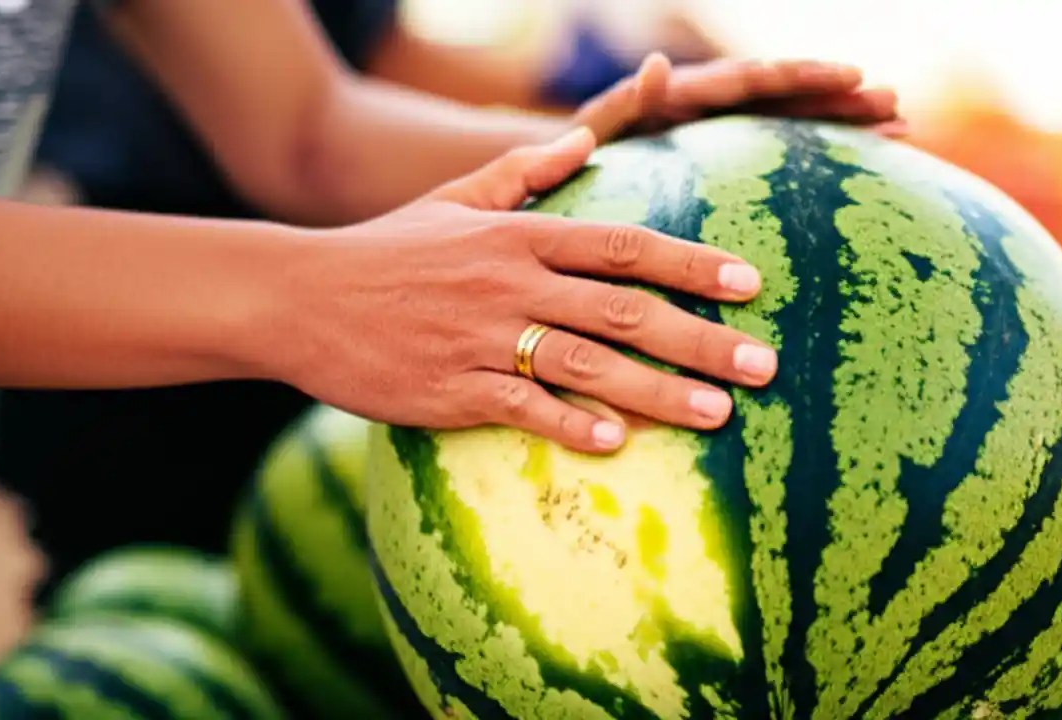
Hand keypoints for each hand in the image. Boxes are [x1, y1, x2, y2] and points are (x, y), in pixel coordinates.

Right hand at [276, 128, 777, 452]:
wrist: (297, 297)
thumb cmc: (385, 250)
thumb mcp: (454, 199)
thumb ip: (525, 171)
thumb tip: (586, 138)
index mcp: (517, 235)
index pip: (621, 246)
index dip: (690, 264)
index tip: (749, 283)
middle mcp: (510, 282)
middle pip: (622, 309)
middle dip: (701, 337)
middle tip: (764, 363)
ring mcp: (481, 338)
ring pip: (587, 364)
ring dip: (659, 391)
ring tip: (719, 413)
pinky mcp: (450, 389)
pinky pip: (522, 408)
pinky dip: (572, 424)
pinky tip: (619, 443)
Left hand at [571, 53, 906, 142]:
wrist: (580, 160)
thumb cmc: (583, 150)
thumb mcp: (599, 127)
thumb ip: (624, 103)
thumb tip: (655, 66)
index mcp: (688, 94)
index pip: (754, 80)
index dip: (802, 76)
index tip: (850, 74)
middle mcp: (716, 101)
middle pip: (788, 94)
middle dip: (841, 97)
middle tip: (894, 101)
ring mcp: (728, 124)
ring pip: (797, 117)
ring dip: (847, 119)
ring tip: (901, 122)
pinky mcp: (733, 147)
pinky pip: (786, 143)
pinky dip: (825, 144)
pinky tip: (871, 151)